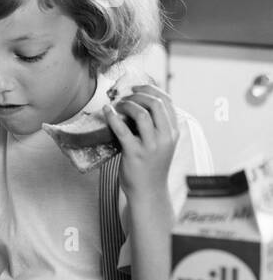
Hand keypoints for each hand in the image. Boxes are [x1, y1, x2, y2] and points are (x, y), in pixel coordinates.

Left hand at [103, 83, 178, 202]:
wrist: (148, 192)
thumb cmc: (151, 166)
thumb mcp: (161, 144)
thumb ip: (156, 127)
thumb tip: (139, 104)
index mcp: (173, 132)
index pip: (167, 101)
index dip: (151, 89)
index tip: (137, 87)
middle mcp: (165, 137)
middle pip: (155, 103)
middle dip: (138, 94)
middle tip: (125, 95)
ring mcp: (151, 146)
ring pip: (142, 113)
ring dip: (127, 104)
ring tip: (117, 104)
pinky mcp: (135, 153)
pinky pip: (122, 130)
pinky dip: (113, 117)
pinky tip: (106, 111)